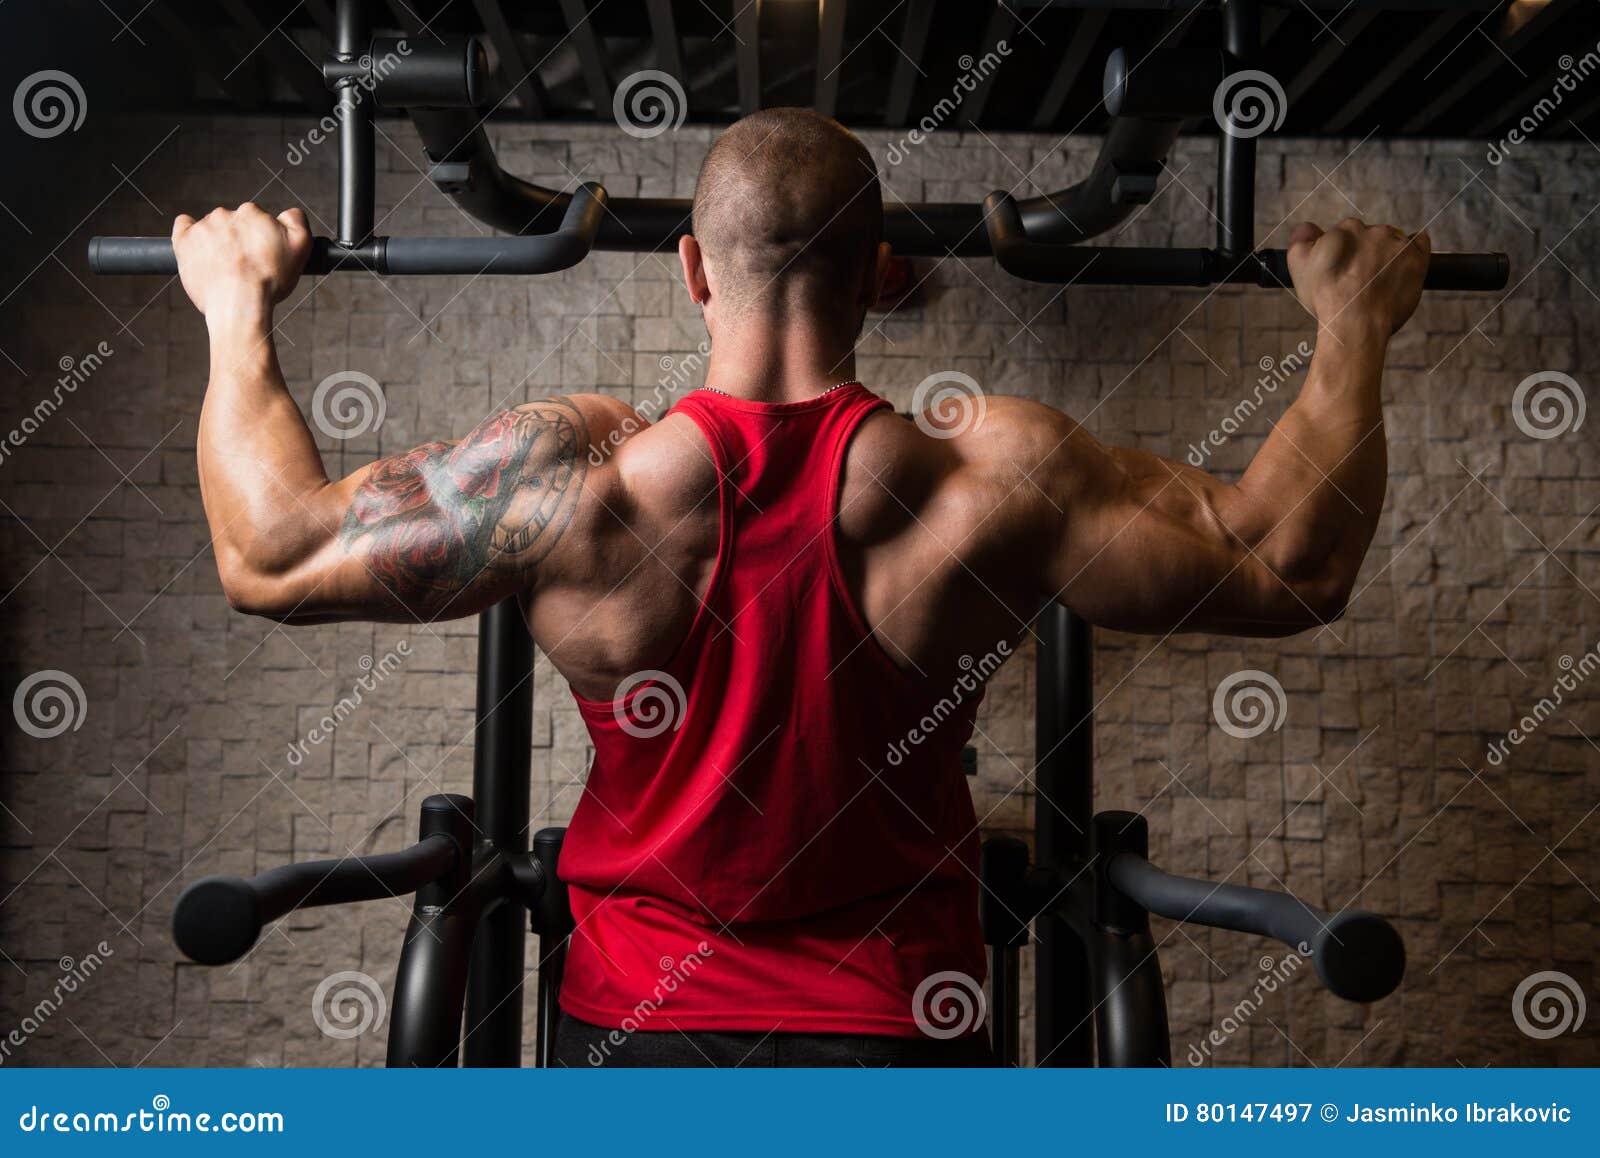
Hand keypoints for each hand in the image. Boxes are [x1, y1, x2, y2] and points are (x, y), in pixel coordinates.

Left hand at [172, 203, 311, 320]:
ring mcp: (202, 227)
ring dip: (217, 242)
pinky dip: (188, 233)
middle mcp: (225, 214)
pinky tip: (196, 246)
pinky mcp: (183, 240)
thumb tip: (289, 212)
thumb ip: (297, 220)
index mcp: (251, 212)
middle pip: (232, 223)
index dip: (259, 238)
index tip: (261, 255)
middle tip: (244, 266)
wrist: (238, 304)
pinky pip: (183, 225)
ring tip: (225, 269)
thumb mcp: (302, 247)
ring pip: (211, 228)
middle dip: (238, 240)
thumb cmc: (269, 280)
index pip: (255, 219)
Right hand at [1286, 218, 1429, 337]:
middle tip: (1360, 279)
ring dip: (1389, 253)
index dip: (1344, 253)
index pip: (1348, 233)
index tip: (1343, 271)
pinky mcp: (1417, 257)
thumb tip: (1308, 227)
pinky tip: (1406, 262)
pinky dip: (1415, 247)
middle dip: (1367, 252)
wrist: (1356, 324)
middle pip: (1372, 235)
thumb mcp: (1298, 266)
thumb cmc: (1327, 298)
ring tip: (1379, 281)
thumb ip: (1301, 239)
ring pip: (1394, 240)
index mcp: (1346, 229)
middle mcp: (1374, 231)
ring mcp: (1398, 243)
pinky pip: (1420, 240)